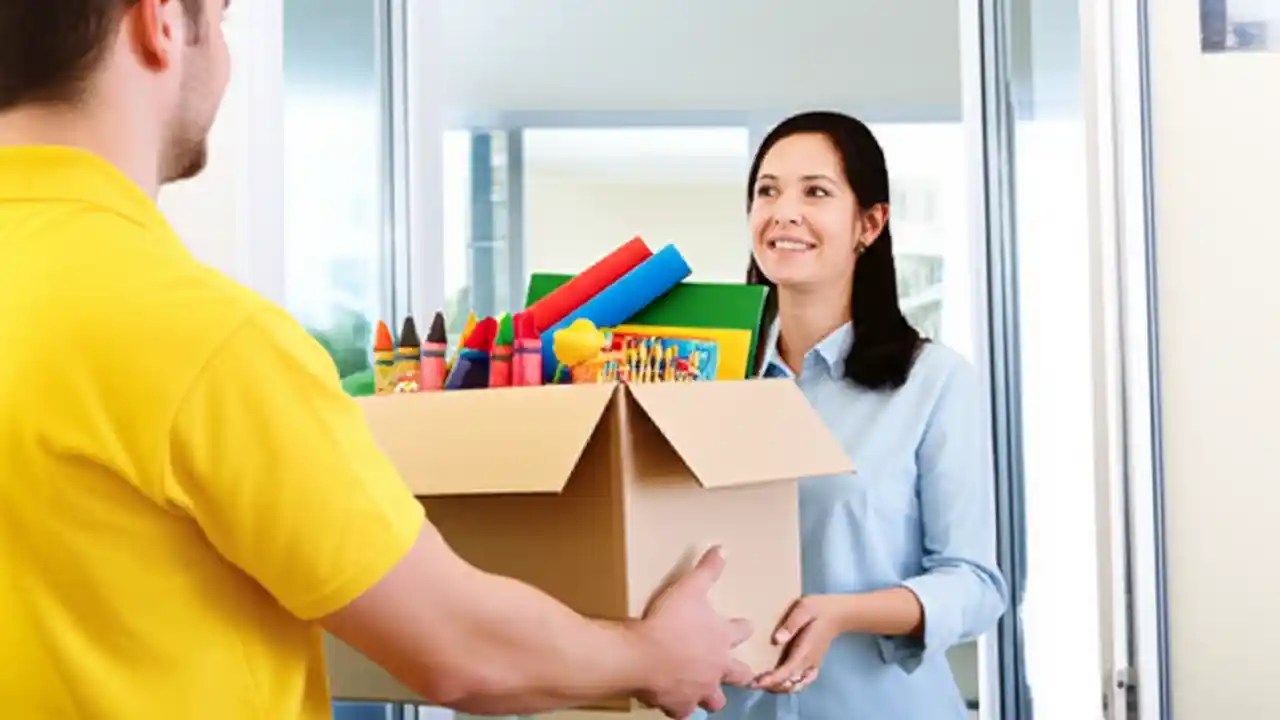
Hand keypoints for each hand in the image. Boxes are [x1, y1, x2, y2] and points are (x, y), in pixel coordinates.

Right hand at [633, 546, 754, 718]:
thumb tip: (723, 549)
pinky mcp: (679, 705)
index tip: (745, 627)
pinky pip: (683, 712)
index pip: (741, 631)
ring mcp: (700, 689)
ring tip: (704, 692)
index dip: (743, 628)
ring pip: (715, 701)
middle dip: (740, 673)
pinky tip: (672, 701)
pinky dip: (679, 707)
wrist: (642, 656)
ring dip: (712, 696)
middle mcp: (717, 667)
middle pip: (740, 675)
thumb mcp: (689, 588)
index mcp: (721, 637)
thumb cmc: (667, 621)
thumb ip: (707, 570)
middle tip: (736, 671)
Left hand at [752, 595, 847, 693]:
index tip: (756, 682)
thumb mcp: (803, 609)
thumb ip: (791, 624)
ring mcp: (811, 665)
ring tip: (761, 682)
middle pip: (790, 682)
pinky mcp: (813, 664)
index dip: (772, 679)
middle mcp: (808, 662)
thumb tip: (776, 639)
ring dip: (780, 687)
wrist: (838, 613)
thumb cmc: (818, 608)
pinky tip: (779, 682)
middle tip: (752, 682)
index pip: (787, 671)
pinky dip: (791, 685)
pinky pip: (803, 681)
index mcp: (805, 650)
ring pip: (796, 684)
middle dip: (771, 685)